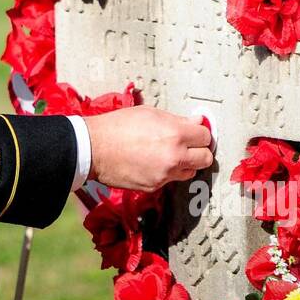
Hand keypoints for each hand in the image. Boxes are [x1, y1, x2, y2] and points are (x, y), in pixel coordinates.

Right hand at [83, 106, 212, 191]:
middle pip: (206, 158)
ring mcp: (165, 174)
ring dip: (185, 164)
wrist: (93, 148)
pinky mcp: (155, 186)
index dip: (200, 133)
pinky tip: (152, 162)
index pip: (206, 136)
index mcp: (175, 134)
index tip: (196, 132)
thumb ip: (176, 120)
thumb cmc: (117, 127)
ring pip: (190, 172)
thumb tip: (195, 122)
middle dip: (200, 150)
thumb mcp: (149, 113)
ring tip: (169, 154)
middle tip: (190, 145)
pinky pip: (170, 179)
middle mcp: (174, 156)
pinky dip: (166, 172)